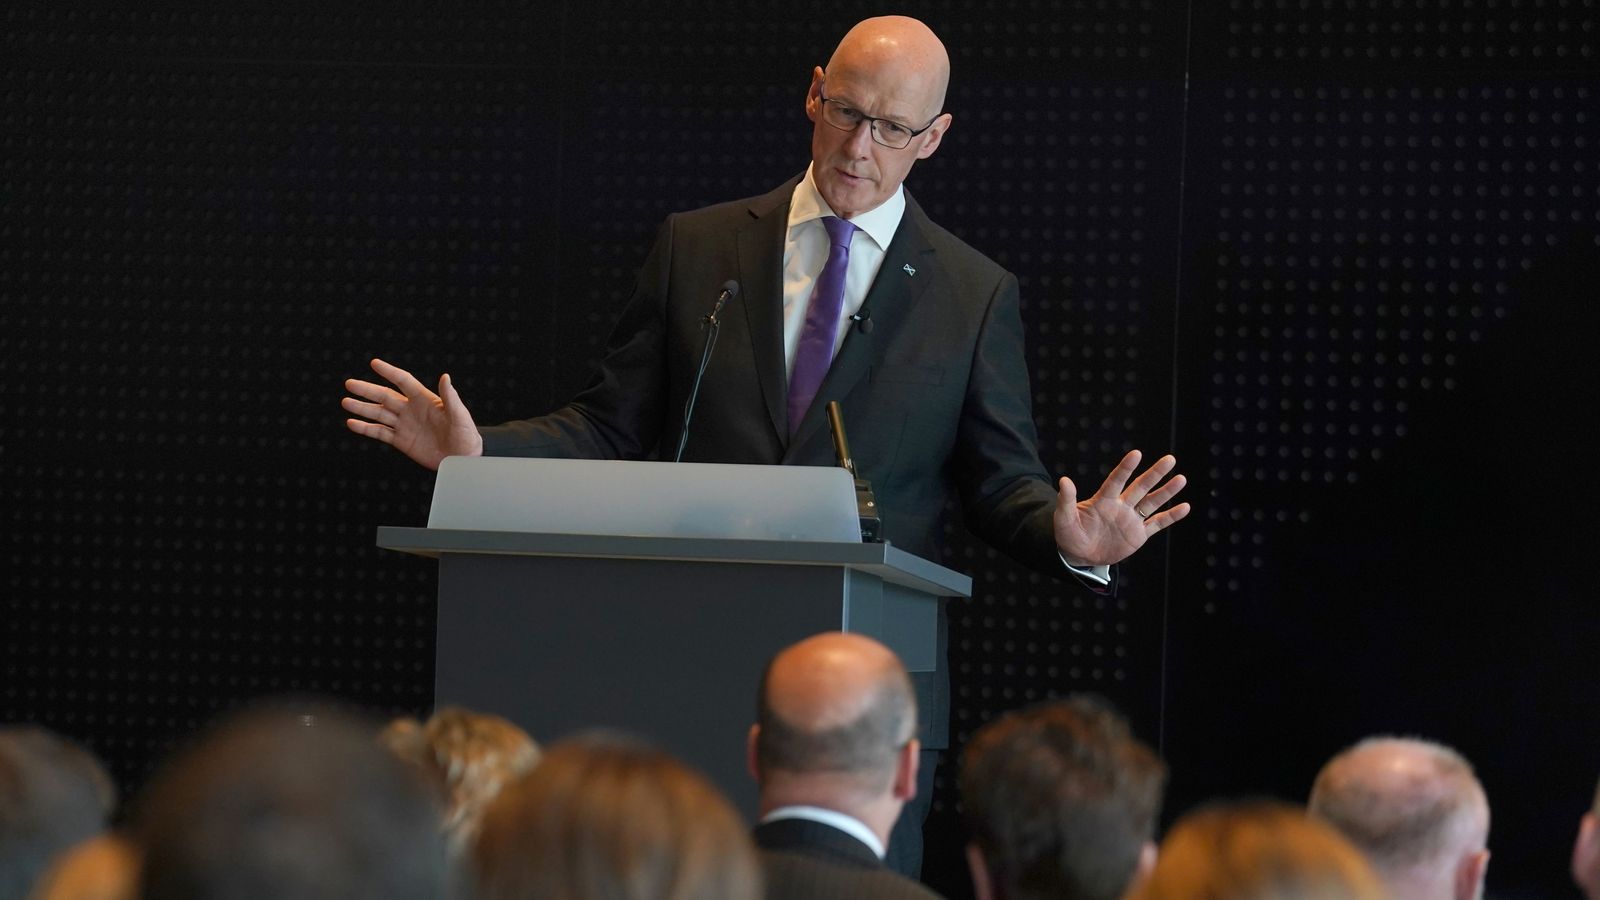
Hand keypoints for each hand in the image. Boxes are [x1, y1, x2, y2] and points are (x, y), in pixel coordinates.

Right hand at [341, 358, 482, 470]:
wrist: (464, 459)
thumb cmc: (466, 435)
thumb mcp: (460, 415)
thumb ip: (450, 397)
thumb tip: (445, 377)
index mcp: (425, 400)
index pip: (403, 381)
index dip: (389, 372)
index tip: (374, 363)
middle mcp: (411, 410)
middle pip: (385, 396)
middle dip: (367, 390)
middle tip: (349, 384)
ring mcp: (405, 425)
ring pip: (379, 413)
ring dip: (362, 408)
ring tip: (346, 402)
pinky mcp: (402, 441)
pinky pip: (380, 433)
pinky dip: (366, 429)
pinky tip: (352, 424)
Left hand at [1054, 450, 1189, 566]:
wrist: (1079, 555)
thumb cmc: (1069, 534)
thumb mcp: (1064, 519)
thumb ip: (1066, 501)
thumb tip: (1064, 480)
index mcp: (1103, 500)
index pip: (1116, 480)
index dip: (1126, 468)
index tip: (1136, 454)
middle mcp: (1120, 506)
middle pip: (1140, 486)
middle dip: (1155, 474)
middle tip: (1170, 459)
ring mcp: (1131, 519)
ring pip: (1152, 502)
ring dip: (1166, 491)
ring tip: (1181, 478)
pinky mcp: (1138, 535)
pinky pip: (1157, 523)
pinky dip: (1171, 516)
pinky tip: (1185, 507)